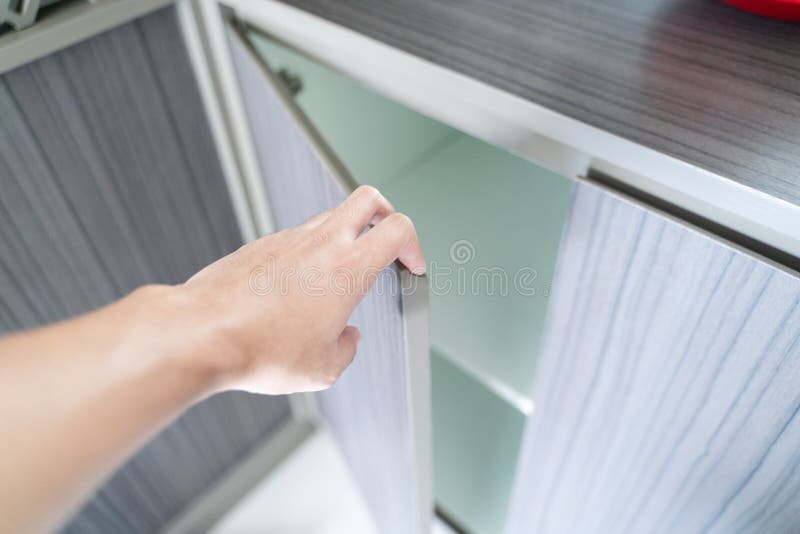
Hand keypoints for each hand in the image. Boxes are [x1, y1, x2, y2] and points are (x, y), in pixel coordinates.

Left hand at [178, 185, 425, 394]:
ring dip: (345, 235)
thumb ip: (346, 349)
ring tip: (339, 273)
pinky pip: (296, 237)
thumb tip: (346, 340)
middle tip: (385, 242)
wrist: (203, 333)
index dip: (414, 245)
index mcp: (348, 268)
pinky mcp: (260, 245)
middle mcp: (320, 243)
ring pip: (330, 216)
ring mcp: (287, 239)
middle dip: (386, 215)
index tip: (411, 265)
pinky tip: (298, 287)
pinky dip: (308, 252)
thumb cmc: (260, 348)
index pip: (398, 228)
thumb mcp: (323, 368)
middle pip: (369, 198)